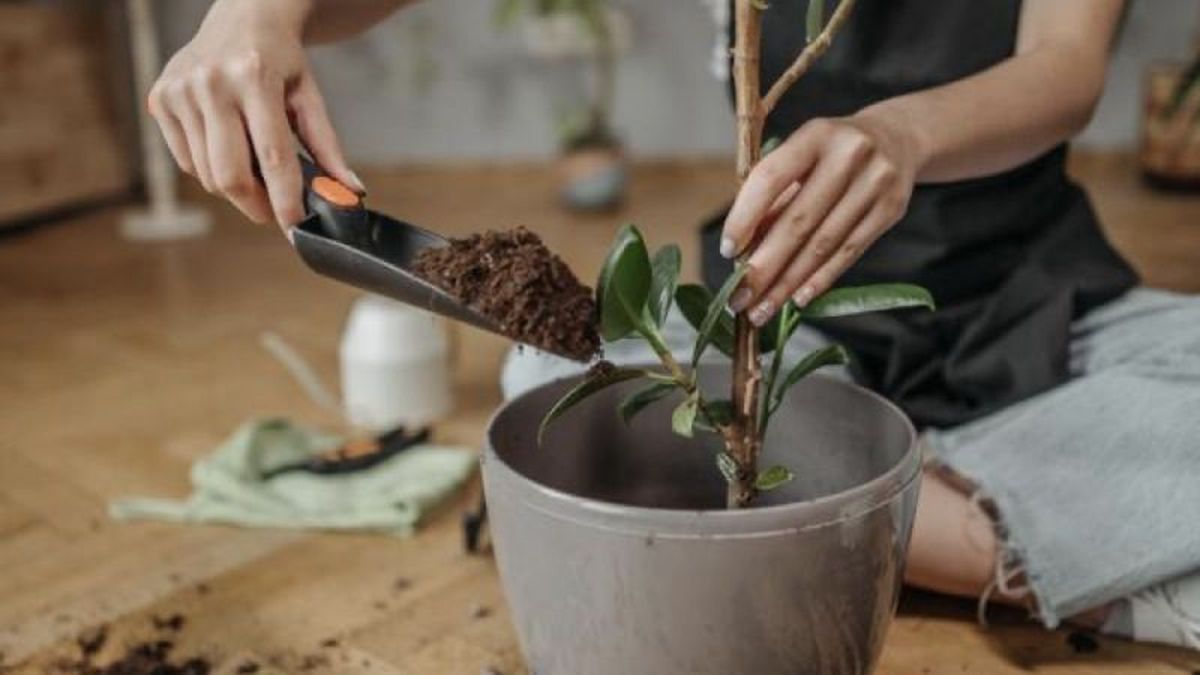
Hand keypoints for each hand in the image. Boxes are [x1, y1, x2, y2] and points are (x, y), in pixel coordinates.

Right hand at [148, 0, 363, 233]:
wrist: (241, 16)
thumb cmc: (280, 59)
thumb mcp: (308, 95)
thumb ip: (327, 147)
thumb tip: (348, 192)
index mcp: (255, 77)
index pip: (271, 156)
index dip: (284, 199)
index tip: (294, 227)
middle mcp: (211, 82)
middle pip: (230, 175)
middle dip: (255, 205)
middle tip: (273, 212)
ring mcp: (180, 90)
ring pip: (207, 174)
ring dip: (234, 186)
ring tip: (253, 166)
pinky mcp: (160, 99)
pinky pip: (187, 161)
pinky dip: (209, 167)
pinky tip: (226, 144)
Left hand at [721, 113, 919, 325]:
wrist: (898, 138)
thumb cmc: (831, 153)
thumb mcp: (801, 156)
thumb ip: (773, 197)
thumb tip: (743, 251)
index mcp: (815, 134)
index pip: (771, 178)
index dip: (745, 217)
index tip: (728, 251)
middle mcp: (849, 155)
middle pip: (799, 221)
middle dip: (764, 266)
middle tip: (739, 299)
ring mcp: (875, 182)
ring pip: (823, 244)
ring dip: (788, 283)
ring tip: (762, 309)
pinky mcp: (891, 209)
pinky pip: (849, 252)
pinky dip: (820, 279)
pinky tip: (797, 299)